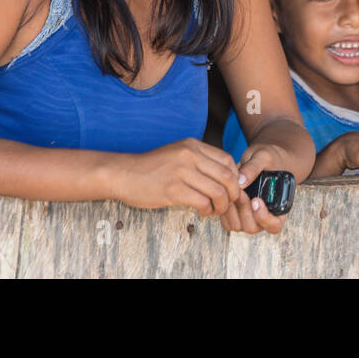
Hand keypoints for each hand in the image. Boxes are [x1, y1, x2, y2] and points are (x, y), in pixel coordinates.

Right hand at [110, 139, 241, 214]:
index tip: (230, 189)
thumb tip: (224, 176)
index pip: (228, 160)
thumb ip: (199, 160)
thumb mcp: (177, 154)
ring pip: (218, 192)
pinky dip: (207, 211)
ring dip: (221, 206)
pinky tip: (202, 212)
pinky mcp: (173, 190)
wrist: (123, 174)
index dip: (235, 178)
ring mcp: (181, 172)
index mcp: (192, 145)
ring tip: (214, 210)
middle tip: (227, 204)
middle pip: (228, 177)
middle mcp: (190, 155)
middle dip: (233, 194)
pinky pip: (203, 202)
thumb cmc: (151, 168)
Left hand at [219, 144, 292, 234]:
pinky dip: (224, 211)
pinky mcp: (237, 214)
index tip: (256, 200)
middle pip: (253, 227)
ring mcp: (250, 217)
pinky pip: (227, 221)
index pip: (274, 225)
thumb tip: (240, 181)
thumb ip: (253, 167)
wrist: (264, 159)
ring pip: (238, 226)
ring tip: (232, 191)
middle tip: (240, 192)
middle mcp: (265, 216)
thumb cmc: (269, 158)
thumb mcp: (264, 156)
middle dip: (243, 210)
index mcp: (279, 206)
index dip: (264, 217)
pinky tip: (225, 193)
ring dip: (232, 211)